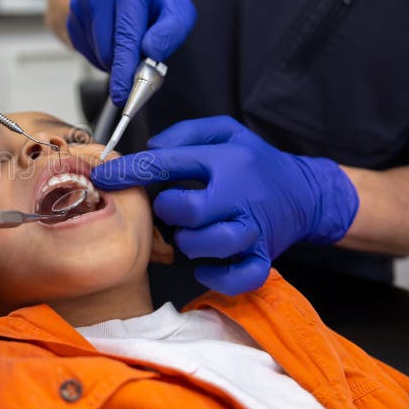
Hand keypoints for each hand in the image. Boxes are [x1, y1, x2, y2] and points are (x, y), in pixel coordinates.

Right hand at [67, 0, 195, 104]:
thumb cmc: (155, 2)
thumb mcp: (178, 11)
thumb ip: (172, 31)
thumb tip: (151, 51)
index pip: (126, 33)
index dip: (125, 68)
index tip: (124, 93)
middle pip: (108, 48)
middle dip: (125, 66)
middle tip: (140, 66)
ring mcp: (79, 2)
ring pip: (97, 54)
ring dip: (115, 60)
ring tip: (128, 42)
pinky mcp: (71, 17)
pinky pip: (86, 52)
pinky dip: (102, 55)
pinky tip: (113, 39)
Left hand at [91, 116, 358, 294]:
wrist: (305, 193)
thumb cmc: (255, 162)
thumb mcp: (225, 131)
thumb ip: (185, 133)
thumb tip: (150, 147)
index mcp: (226, 160)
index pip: (167, 163)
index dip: (129, 171)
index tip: (103, 177)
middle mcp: (239, 195)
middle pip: (188, 210)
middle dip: (168, 211)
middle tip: (171, 207)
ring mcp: (252, 229)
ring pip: (209, 243)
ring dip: (189, 242)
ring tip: (191, 232)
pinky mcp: (263, 257)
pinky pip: (238, 276)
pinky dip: (216, 276)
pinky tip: (205, 264)